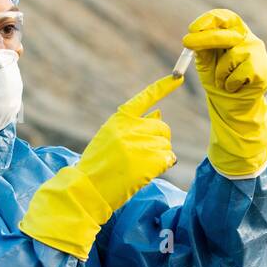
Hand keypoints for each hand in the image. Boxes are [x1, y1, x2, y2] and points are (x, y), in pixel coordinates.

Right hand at [75, 74, 181, 214]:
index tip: (178, 78)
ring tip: (140, 166)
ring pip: (166, 144)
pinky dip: (164, 165)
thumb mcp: (111, 138)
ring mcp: (142, 144)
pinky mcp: (151, 161)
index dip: (163, 87)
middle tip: (145, 155)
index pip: (145, 98)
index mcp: (120, 119)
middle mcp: (131, 128)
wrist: (89, 188)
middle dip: (159, 139)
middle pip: (162, 127)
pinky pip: (169, 158)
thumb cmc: (100, 164)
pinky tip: (149, 172)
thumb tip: (160, 114)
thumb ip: (133, 126)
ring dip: (160, 155)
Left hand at [181, 9, 266, 176]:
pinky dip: (229, 84)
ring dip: (220, 73)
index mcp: (234, 32)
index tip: (192, 28)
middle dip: (204, 38)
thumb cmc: (219, 81)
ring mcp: (256, 53)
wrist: (233, 106)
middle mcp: (247, 38)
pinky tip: (234, 87)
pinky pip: (237, 74)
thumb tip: (193, 37)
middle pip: (226, 33)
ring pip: (231, 57)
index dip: (209, 19)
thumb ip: (202, 49)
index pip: (224, 18)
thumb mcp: (207, 62)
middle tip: (185, 43)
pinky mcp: (261, 70)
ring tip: (223, 82)